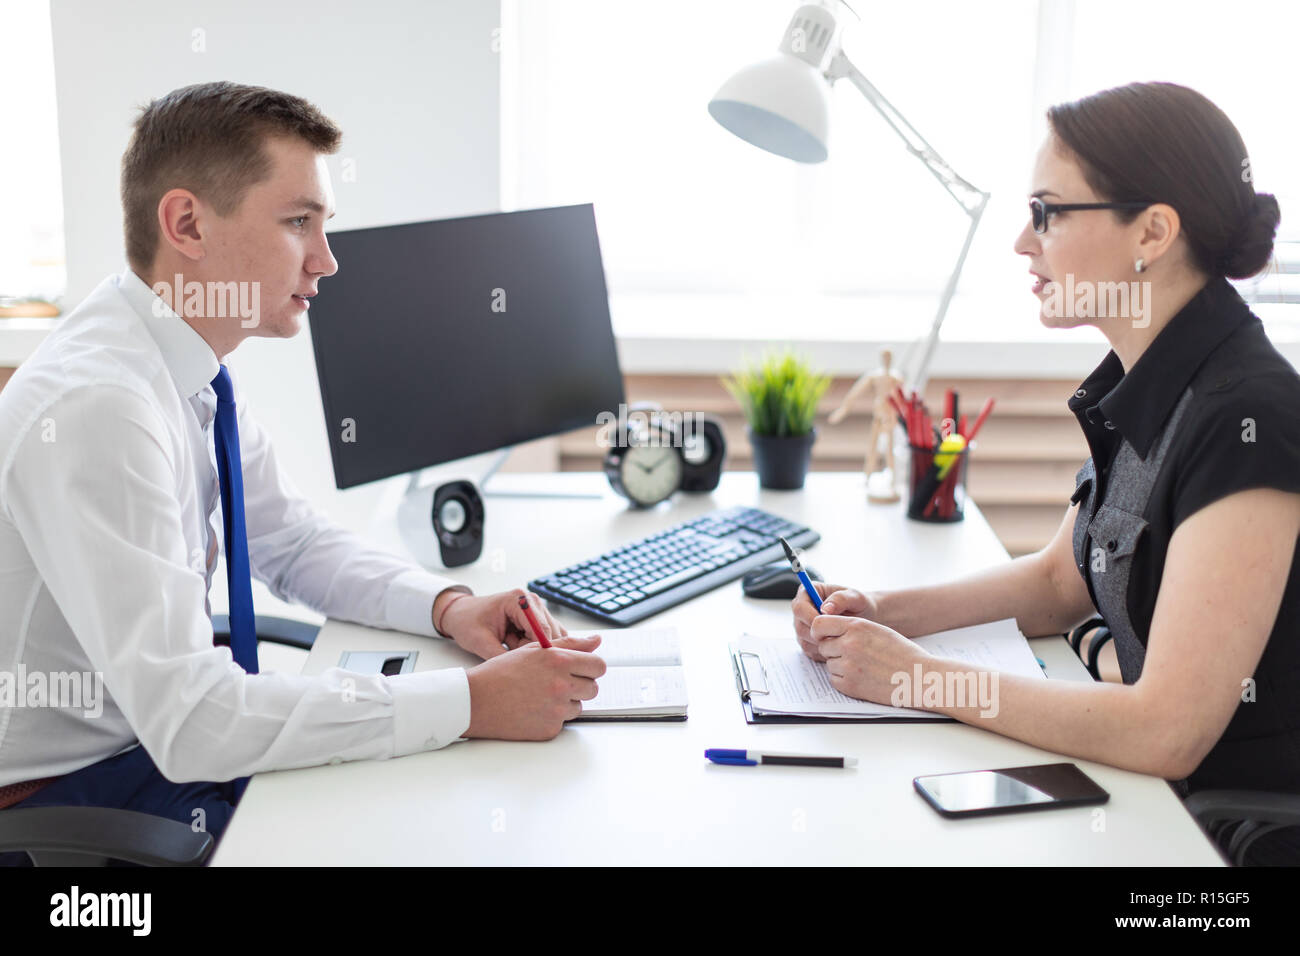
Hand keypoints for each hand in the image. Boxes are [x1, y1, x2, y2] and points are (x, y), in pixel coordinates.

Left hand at [438, 588, 567, 659]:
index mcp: (519, 599)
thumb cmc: (467, 622)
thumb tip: (519, 673)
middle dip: (534, 650)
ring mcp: (536, 609)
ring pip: (549, 638)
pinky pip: (545, 638)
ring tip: (510, 645)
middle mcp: (532, 601)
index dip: (539, 651)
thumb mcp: (480, 642)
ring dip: (533, 648)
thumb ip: (502, 656)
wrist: (460, 614)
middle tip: (509, 651)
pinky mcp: (537, 619)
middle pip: (550, 633)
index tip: (530, 666)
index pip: (542, 628)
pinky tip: (515, 645)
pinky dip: (533, 647)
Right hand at [464, 635, 606, 739]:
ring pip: (579, 706)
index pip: (598, 665)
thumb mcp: (534, 650)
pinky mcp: (550, 729)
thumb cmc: (500, 673)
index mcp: (559, 661)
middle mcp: (561, 685)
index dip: (591, 667)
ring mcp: (557, 710)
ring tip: (539, 696)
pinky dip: (551, 718)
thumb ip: (569, 644)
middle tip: (557, 683)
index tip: (583, 669)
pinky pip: (563, 723)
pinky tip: (531, 710)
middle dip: (580, 685)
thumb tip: (597, 640)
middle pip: (593, 688)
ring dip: (566, 702)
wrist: (475, 701)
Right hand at [791, 583, 879, 660]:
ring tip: (840, 639)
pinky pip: (809, 651)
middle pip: (799, 626)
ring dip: (821, 644)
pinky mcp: (807, 640)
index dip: (810, 618)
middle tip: (837, 635)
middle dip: (818, 634)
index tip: (828, 625)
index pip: (799, 608)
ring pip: (803, 640)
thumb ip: (841, 599)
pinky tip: (838, 646)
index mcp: (808, 593)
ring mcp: (803, 626)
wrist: (866, 619)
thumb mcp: (856, 597)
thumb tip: (824, 609)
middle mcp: (802, 610)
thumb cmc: (860, 604)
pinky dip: (823, 652)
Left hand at [812, 615, 928, 703]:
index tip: (824, 635)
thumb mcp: (876, 629)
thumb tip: (826, 630)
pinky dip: (844, 679)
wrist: (918, 677)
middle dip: (833, 649)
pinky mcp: (850, 685)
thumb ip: (851, 628)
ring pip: (829, 663)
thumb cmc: (901, 652)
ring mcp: (848, 666)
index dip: (819, 630)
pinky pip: (834, 679)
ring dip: (840, 665)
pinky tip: (863, 677)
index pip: (819, 623)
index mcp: (856, 626)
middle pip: (823, 645)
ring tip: (864, 666)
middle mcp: (849, 644)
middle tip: (854, 654)